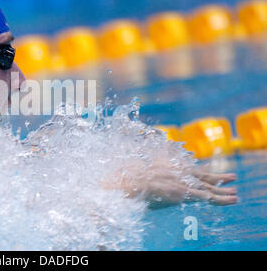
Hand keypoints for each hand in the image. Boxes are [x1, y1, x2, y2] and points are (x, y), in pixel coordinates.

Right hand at [104, 159, 237, 206]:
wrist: (132, 180)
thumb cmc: (132, 176)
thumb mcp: (141, 168)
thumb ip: (148, 169)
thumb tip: (142, 171)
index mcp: (171, 166)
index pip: (191, 169)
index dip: (203, 172)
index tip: (212, 173)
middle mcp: (180, 171)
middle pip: (204, 175)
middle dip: (218, 177)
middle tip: (232, 177)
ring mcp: (183, 181)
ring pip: (209, 187)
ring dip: (223, 191)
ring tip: (235, 194)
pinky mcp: (185, 192)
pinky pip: (206, 197)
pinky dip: (219, 199)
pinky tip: (229, 200)